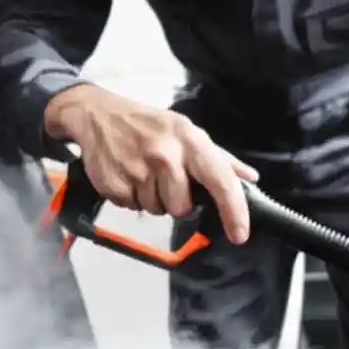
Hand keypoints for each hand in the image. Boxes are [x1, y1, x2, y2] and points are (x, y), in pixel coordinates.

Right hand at [43, 84, 259, 243]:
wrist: (98, 114)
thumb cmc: (150, 125)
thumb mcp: (187, 132)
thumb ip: (220, 159)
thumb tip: (249, 179)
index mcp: (190, 141)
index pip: (220, 181)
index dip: (234, 211)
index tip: (240, 234)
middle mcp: (166, 155)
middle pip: (182, 207)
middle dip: (176, 202)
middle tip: (165, 179)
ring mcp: (138, 170)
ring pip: (156, 210)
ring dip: (152, 199)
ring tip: (143, 172)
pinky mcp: (114, 184)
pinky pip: (132, 207)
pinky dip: (131, 197)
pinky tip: (127, 175)